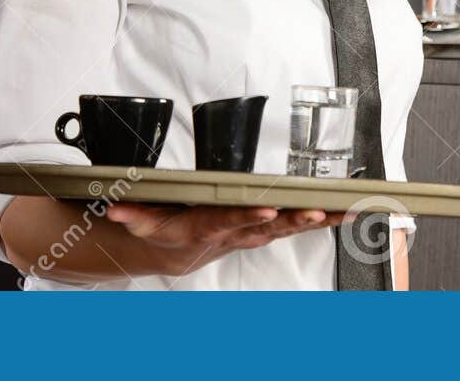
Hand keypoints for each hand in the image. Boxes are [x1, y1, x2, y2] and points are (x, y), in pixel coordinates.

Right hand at [103, 203, 343, 277]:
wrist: (175, 252)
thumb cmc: (164, 230)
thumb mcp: (142, 222)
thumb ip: (132, 214)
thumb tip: (116, 207)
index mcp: (207, 226)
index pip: (228, 221)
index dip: (247, 217)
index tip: (267, 211)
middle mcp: (235, 232)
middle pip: (268, 226)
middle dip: (293, 220)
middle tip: (316, 212)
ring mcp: (252, 232)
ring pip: (288, 226)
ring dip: (316, 219)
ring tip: (343, 210)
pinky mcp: (264, 228)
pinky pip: (295, 223)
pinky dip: (321, 218)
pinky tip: (343, 211)